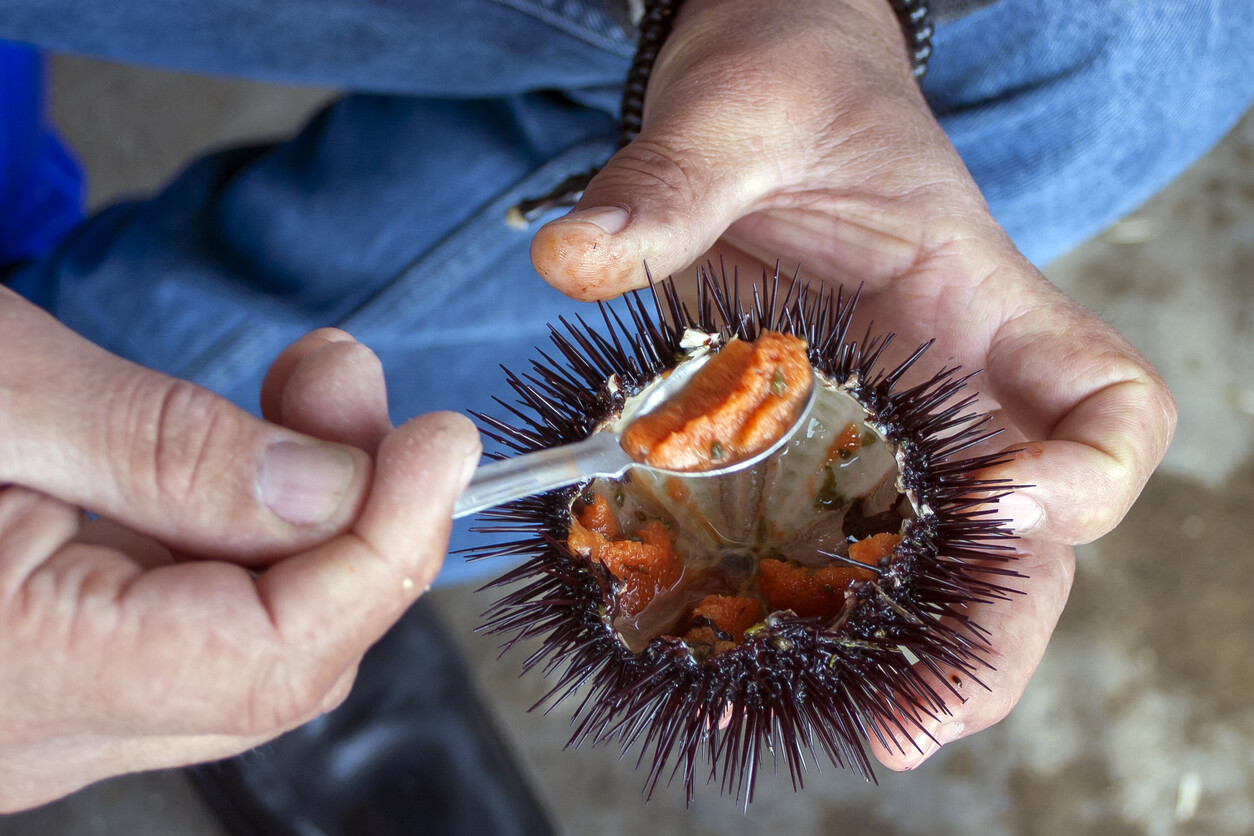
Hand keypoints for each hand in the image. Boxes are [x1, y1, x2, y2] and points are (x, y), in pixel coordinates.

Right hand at [0, 288, 479, 810]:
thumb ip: (172, 453)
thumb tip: (337, 490)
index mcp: (15, 678)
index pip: (275, 655)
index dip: (383, 547)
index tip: (442, 441)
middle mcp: (31, 735)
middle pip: (280, 660)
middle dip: (357, 521)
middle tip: (364, 390)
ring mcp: (38, 717)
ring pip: (247, 641)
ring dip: (308, 517)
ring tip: (314, 387)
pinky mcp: (44, 671)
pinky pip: (189, 621)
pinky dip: (242, 533)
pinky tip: (244, 449)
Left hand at [530, 0, 1174, 766]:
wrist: (767, 86)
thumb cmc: (786, 88)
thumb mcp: (735, 114)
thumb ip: (665, 186)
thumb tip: (572, 261)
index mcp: (976, 301)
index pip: (1105, 401)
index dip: (1089, 469)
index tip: (1012, 500)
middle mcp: (954, 383)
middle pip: (1032, 535)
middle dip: (991, 633)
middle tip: (915, 718)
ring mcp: (889, 425)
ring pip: (939, 564)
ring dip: (910, 656)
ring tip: (863, 729)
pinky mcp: (816, 443)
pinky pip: (840, 544)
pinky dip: (817, 608)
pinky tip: (757, 651)